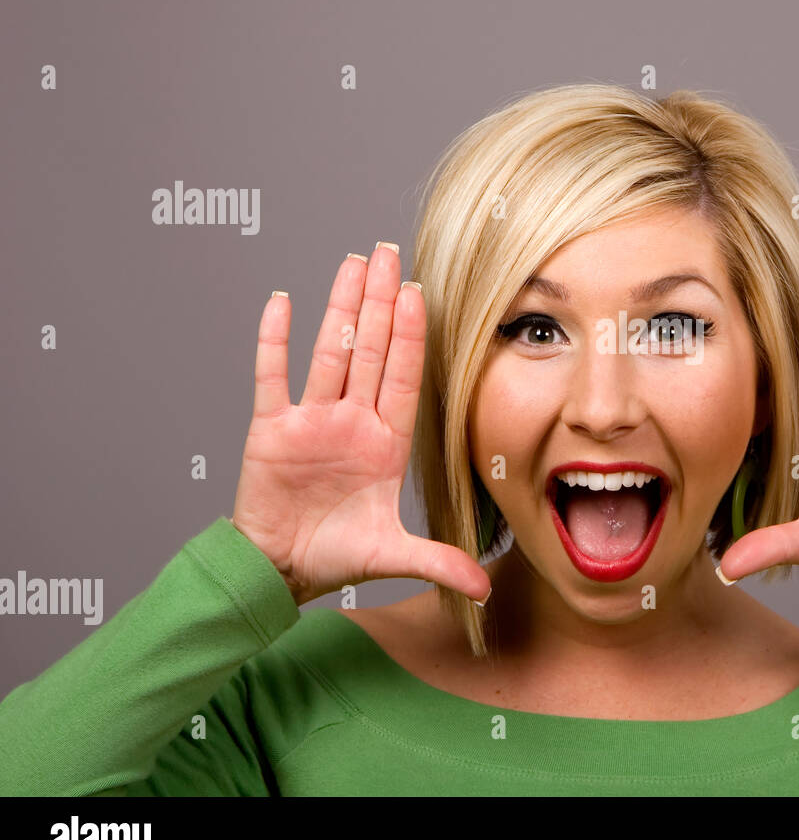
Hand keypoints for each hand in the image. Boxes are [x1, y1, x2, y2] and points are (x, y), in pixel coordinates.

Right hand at [230, 243, 491, 607]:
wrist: (280, 571)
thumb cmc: (334, 556)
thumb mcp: (393, 556)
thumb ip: (439, 562)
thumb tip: (486, 588)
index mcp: (383, 442)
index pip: (402, 376)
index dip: (411, 335)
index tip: (422, 292)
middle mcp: (350, 421)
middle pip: (368, 350)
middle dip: (381, 302)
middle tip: (390, 252)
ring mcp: (310, 421)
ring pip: (328, 352)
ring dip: (340, 308)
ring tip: (353, 262)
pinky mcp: (270, 430)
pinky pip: (272, 378)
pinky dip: (275, 341)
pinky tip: (283, 301)